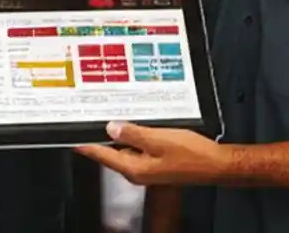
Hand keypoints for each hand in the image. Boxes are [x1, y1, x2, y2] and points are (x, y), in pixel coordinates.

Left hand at [75, 122, 231, 186]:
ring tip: (122, 117)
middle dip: (106, 134)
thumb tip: (111, 127)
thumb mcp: (158, 138)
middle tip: (98, 117)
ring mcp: (147, 169)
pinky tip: (142, 126)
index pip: (102, 154)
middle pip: (113, 151)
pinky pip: (140, 148)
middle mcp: (138, 171)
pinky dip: (137, 137)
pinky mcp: (157, 163)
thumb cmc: (192, 154)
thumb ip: (132, 133)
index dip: (86, 144)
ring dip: (124, 134)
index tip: (73, 138)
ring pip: (127, 148)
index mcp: (134, 167)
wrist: (215, 164)